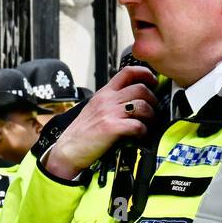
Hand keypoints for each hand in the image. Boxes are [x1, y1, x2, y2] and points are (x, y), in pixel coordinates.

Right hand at [44, 66, 158, 178]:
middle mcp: (107, 100)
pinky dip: (143, 132)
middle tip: (152, 111)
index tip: (153, 83)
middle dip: (152, 100)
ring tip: (147, 124)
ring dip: (150, 117)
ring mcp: (109, 113)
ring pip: (143, 106)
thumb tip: (134, 98)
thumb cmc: (82, 132)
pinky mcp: (112, 128)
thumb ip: (111, 100)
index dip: (146, 74)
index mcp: (104, 93)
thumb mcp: (94, 108)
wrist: (68, 150)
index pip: (128, 72)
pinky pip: (138, 125)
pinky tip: (138, 136)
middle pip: (141, 89)